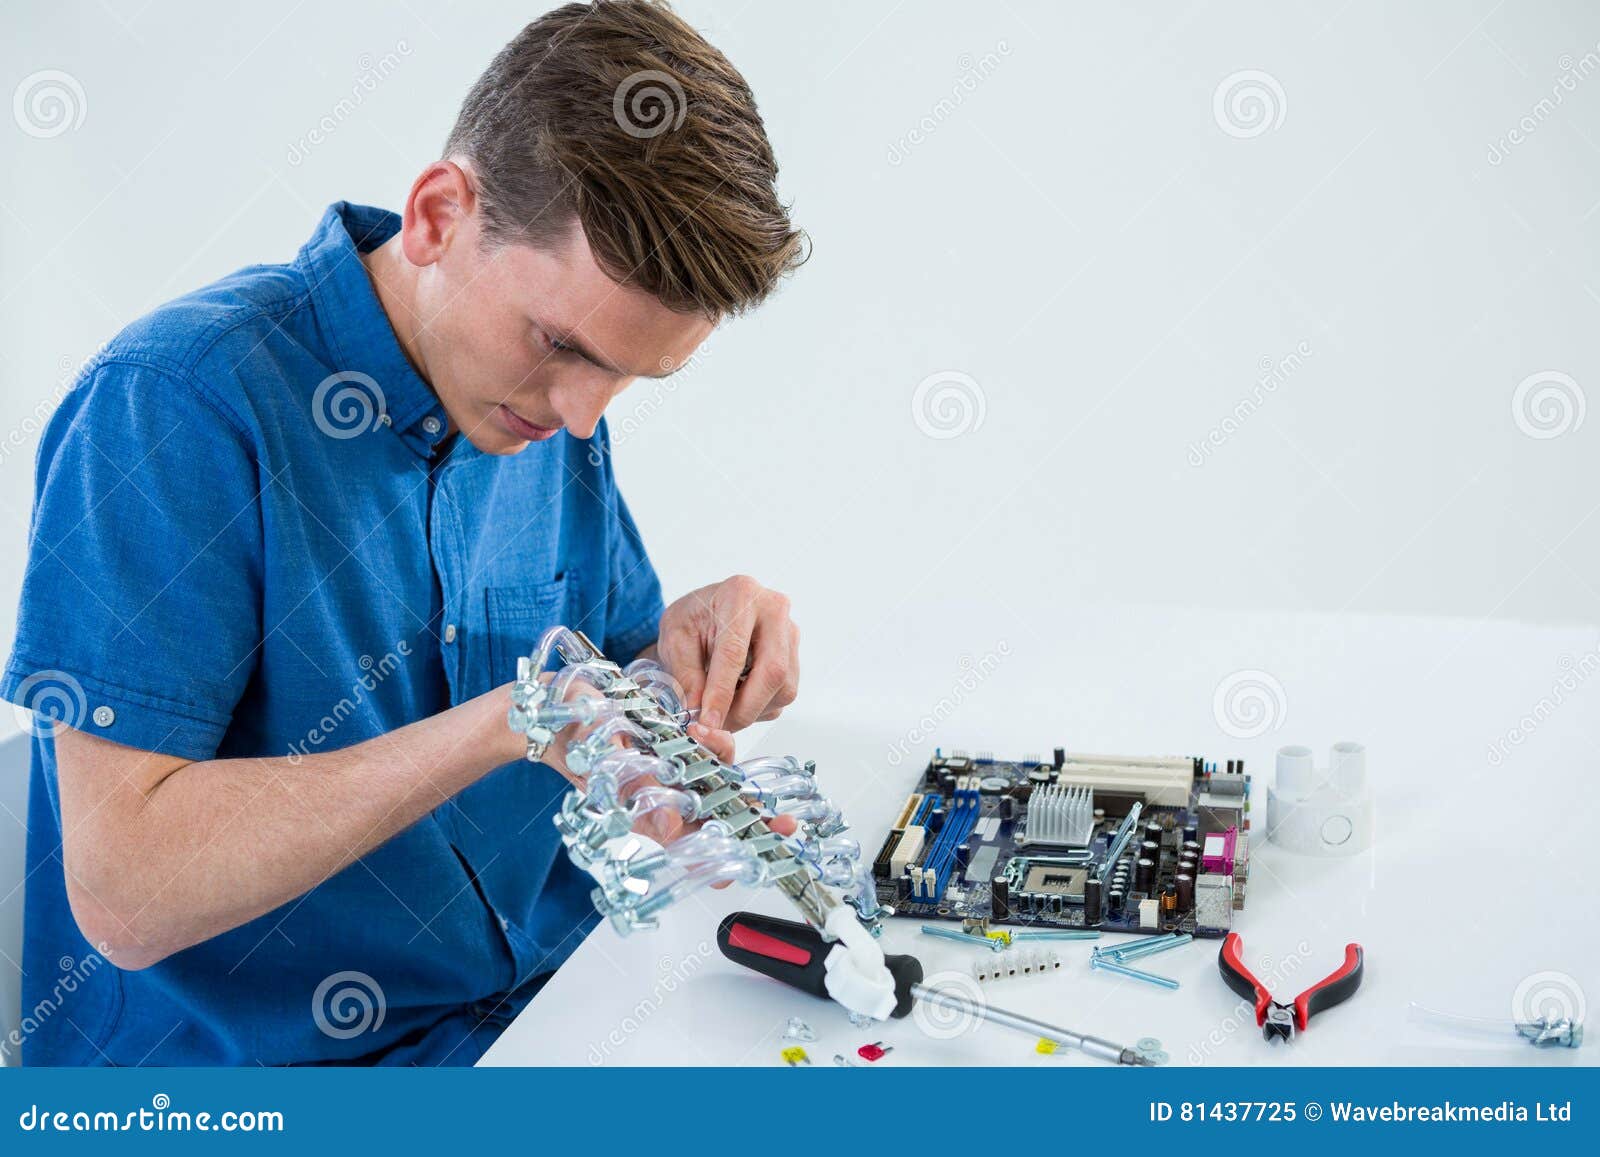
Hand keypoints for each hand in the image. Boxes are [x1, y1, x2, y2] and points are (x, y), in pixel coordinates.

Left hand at [654, 575, 798, 732]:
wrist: (709, 613)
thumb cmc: (693, 619)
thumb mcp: (674, 639)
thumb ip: (685, 674)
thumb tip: (697, 710)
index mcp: (740, 594)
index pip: (734, 652)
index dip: (721, 692)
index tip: (708, 720)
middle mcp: (774, 610)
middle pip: (773, 671)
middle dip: (743, 709)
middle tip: (716, 726)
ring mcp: (790, 633)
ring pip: (784, 689)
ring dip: (752, 711)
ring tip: (721, 710)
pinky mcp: (795, 656)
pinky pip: (784, 694)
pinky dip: (759, 707)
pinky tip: (737, 698)